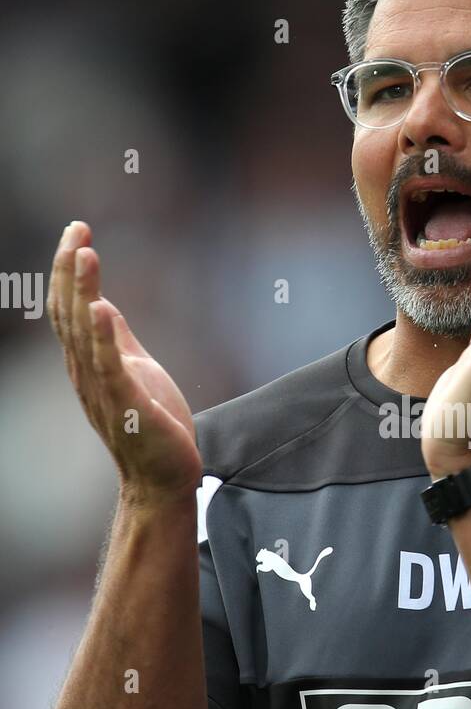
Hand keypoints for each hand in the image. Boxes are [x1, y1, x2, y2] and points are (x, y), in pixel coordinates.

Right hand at [46, 221, 202, 506]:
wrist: (163, 477)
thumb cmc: (150, 424)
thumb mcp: (133, 368)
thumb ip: (115, 338)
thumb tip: (101, 302)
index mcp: (88, 362)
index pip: (69, 307)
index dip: (69, 269)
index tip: (77, 230)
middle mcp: (86, 373)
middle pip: (70, 313)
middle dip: (70, 270)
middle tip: (76, 231)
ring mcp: (104, 390)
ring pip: (84, 333)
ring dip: (82, 292)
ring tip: (84, 254)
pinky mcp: (127, 405)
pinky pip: (110, 367)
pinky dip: (102, 337)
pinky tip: (100, 307)